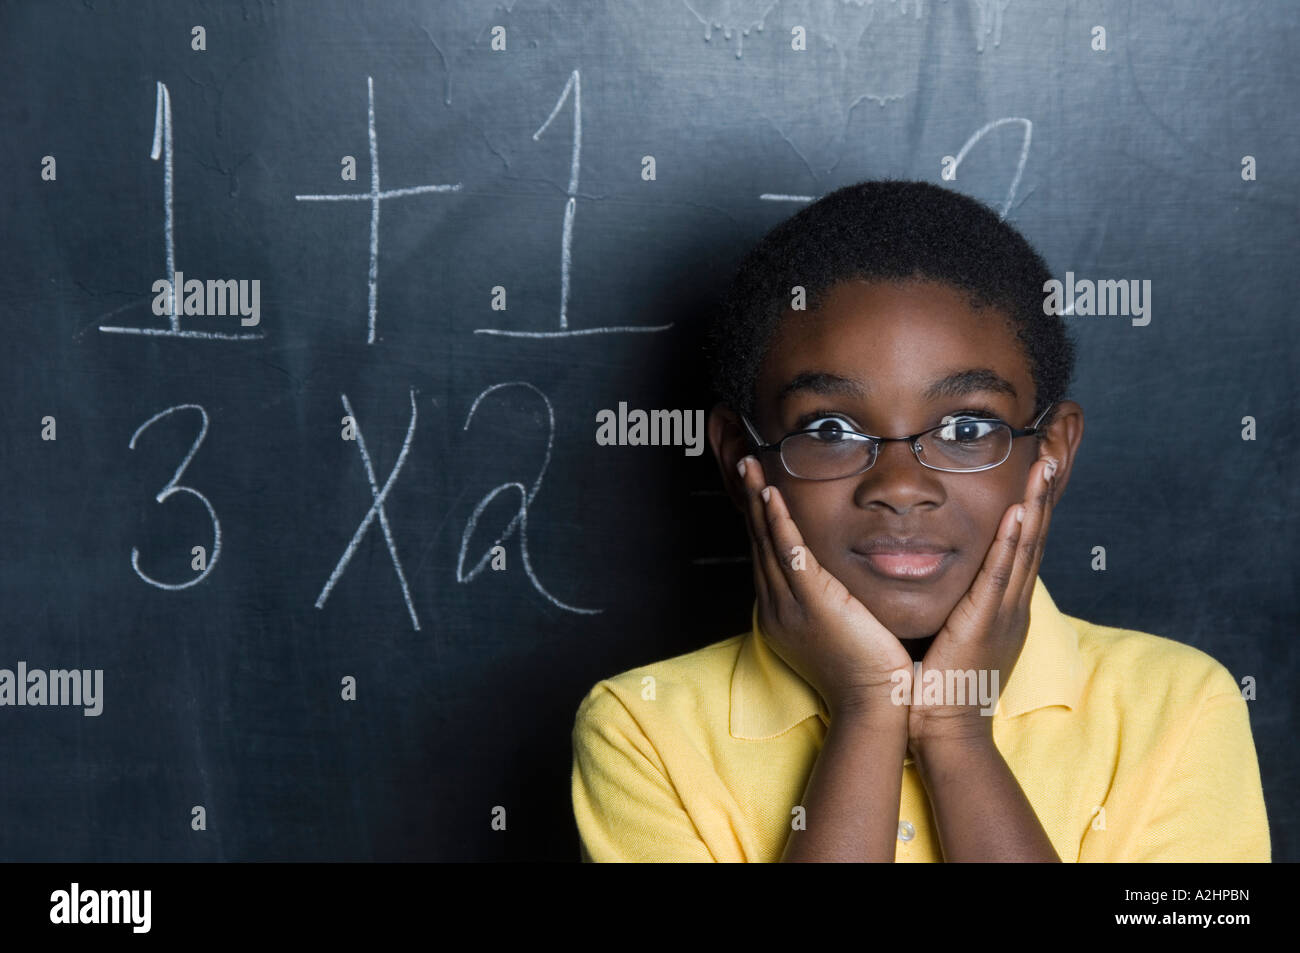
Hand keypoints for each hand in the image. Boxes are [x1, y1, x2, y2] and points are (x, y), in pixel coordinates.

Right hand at [736, 455, 912, 718]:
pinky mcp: (813, 602)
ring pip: (768, 542)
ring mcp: (791, 604)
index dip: (760, 519)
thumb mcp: (842, 631)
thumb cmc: (867, 673)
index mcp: (784, 613)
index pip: (768, 556)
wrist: (876, 705)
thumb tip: (839, 585)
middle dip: (751, 500)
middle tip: (745, 462)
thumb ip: (835, 603)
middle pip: (759, 542)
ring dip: (758, 500)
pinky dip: (778, 522)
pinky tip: (771, 496)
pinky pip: (789, 553)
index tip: (758, 488)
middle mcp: (778, 606)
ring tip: (750, 467)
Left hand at [906, 455, 1061, 751]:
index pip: (1025, 538)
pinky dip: (1011, 543)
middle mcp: (1013, 601)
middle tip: (1059, 446)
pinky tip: (1018, 513)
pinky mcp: (986, 624)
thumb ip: (957, 598)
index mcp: (1005, 602)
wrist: (944, 728)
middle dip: (1046, 490)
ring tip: (1046, 464)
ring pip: (1025, 547)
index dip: (1035, 499)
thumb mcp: (956, 629)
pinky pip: (1000, 576)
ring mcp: (1004, 612)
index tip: (1044, 461)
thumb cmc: (942, 682)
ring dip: (1035, 504)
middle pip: (1036, 533)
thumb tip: (948, 573)